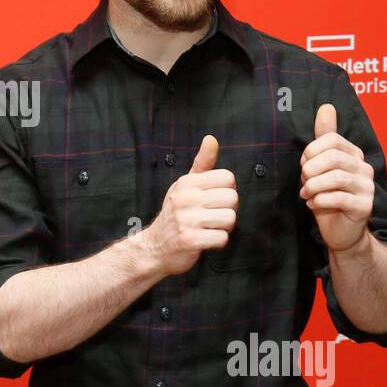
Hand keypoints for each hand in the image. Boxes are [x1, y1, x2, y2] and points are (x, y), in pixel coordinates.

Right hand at [141, 134, 237, 275]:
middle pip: (233, 198)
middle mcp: (185, 198)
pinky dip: (218, 242)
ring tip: (208, 228)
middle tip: (212, 217)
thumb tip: (211, 138)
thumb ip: (202, 163)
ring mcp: (186, 219)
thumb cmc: (175, 214)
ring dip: (224, 228)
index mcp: (187, 182)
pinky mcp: (189, 240)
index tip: (214, 200)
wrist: (154, 247)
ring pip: (230, 219)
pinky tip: (205, 240)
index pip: (228, 178)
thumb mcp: (185, 186)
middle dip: (228, 210)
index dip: (227, 191)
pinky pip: (222, 239)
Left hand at [300, 104, 372, 252]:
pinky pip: (339, 198)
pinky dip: (320, 201)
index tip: (304, 166)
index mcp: (354, 154)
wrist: (341, 232)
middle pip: (332, 158)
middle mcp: (364, 167)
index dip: (310, 152)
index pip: (330, 140)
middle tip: (305, 182)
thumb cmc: (328, 196)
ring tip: (307, 194)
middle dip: (311, 170)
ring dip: (313, 186)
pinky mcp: (365, 206)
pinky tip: (313, 204)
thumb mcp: (322, 166)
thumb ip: (324, 137)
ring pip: (335, 178)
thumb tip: (326, 106)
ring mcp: (367, 187)